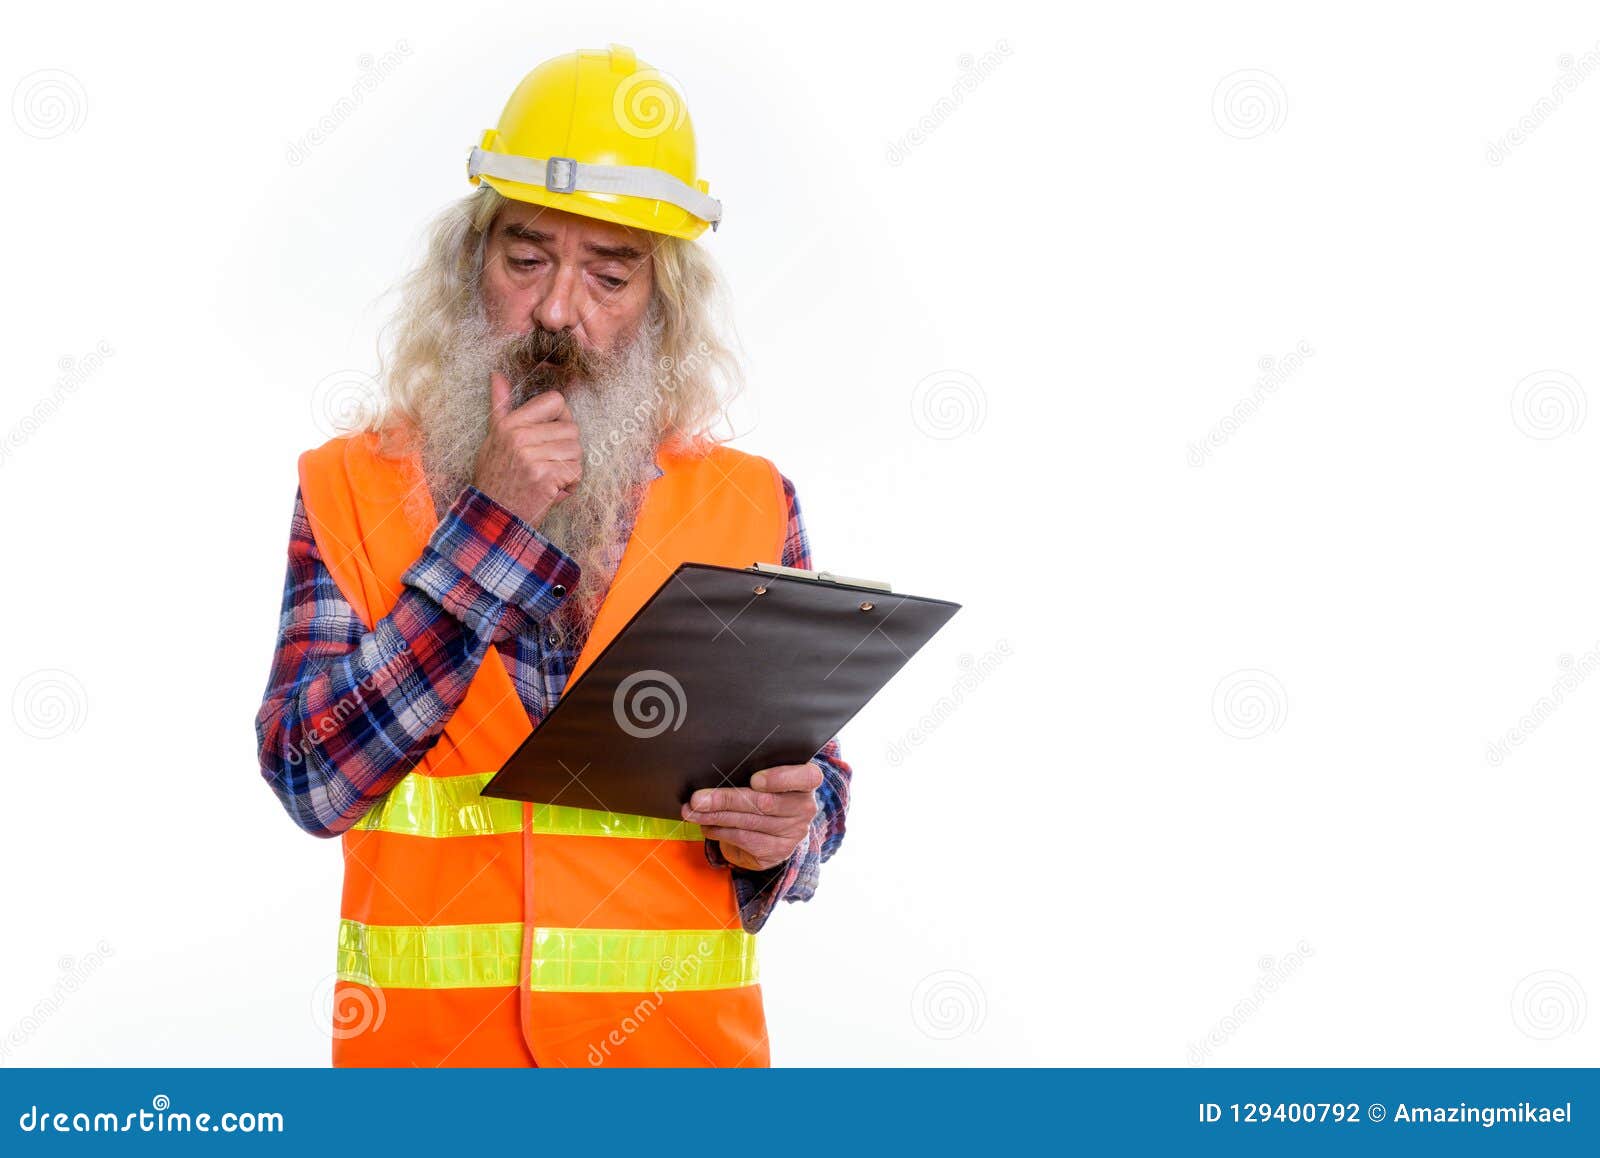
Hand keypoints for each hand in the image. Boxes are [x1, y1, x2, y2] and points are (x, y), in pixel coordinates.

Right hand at [471, 371, 582, 526]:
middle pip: (572, 429)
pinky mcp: (545, 476)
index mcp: (510, 423)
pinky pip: (576, 472)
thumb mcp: (493, 438)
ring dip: (569, 469)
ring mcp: (532, 456)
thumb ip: (500, 406)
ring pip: (576, 451)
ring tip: (549, 479)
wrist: (493, 517)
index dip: (562, 417)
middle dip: (567, 450)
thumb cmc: (496, 478)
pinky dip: (570, 486)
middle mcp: (520, 436)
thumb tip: (497, 374)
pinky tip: (552, 492)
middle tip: (550, 465)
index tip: (553, 434)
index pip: (556, 401)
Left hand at [682, 762, 822, 870]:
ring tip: (692, 811)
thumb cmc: (765, 791)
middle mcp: (805, 807)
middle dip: (726, 800)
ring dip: (715, 817)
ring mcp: (793, 832)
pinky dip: (719, 831)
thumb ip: (750, 769)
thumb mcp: (765, 776)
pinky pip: (743, 839)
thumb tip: (712, 772)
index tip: (755, 780)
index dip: (781, 778)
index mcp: (806, 781)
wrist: (773, 829)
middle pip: (764, 802)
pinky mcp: (777, 851)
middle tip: (698, 799)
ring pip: (749, 823)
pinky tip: (706, 825)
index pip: (807, 777)